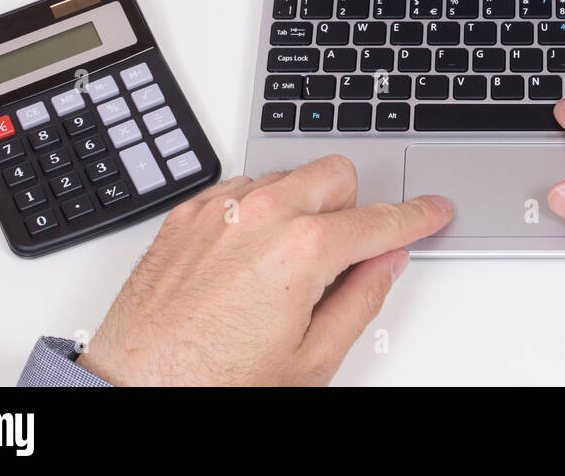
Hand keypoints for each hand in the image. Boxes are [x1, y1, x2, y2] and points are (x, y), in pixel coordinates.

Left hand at [76, 156, 451, 384]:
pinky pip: (241, 188)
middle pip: (336, 174)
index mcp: (303, 249)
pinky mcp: (186, 214)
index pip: (381, 220)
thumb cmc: (214, 383)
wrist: (133, 391)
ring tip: (287, 265)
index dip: (416, 216)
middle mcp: (261, 214)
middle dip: (351, 207)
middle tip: (344, 252)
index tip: (431, 210)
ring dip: (302, 205)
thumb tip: (385, 263)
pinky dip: (258, 211)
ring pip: (287, 175)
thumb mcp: (312, 358)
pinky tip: (250, 256)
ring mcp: (219, 209)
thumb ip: (361, 299)